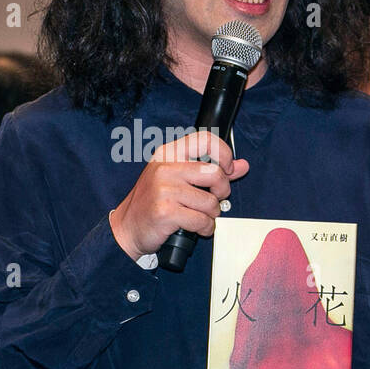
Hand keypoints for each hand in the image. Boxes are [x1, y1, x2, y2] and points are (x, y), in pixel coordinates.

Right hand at [109, 131, 249, 257]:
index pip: (205, 140)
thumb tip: (241, 166)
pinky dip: (205, 228)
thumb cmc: (152, 203)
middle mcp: (165, 168)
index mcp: (169, 154)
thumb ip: (211, 171)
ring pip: (210, 202)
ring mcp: (164, 190)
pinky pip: (202, 221)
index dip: (224, 154)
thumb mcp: (178, 180)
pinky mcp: (166, 212)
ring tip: (200, 216)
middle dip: (222, 191)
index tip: (228, 169)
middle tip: (215, 199)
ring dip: (211, 215)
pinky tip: (196, 228)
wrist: (127, 227)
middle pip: (215, 173)